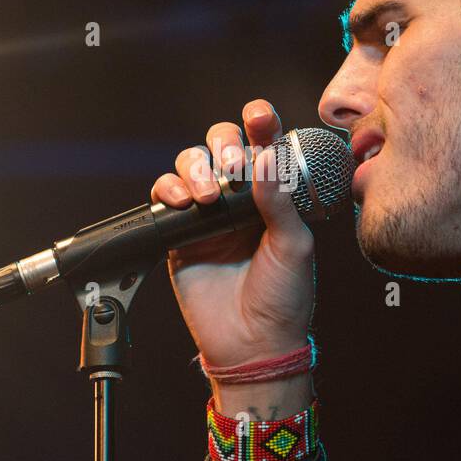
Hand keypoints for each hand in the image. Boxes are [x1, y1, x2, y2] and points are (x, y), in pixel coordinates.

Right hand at [149, 99, 314, 367]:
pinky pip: (165, 197)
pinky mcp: (179, 233)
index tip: (260, 116)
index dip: (261, 124)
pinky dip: (169, 189)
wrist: (253, 344)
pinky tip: (183, 201)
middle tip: (233, 167)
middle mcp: (240, 198)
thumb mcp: (294, 246)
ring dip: (195, 168)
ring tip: (207, 194)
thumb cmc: (284, 298)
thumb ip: (279, 201)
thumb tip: (265, 159)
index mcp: (274, 195)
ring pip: (190, 164)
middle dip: (224, 145)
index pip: (265, 146)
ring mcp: (208, 214)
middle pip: (221, 145)